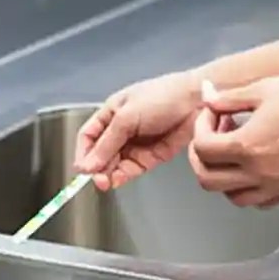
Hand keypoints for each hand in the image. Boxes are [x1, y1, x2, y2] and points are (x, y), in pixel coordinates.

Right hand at [74, 71, 202, 189]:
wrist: (197, 102)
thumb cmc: (161, 98)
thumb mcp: (127, 117)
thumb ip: (107, 143)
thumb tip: (87, 166)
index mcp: (110, 114)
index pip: (88, 137)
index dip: (83, 153)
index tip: (81, 170)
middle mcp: (120, 131)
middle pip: (100, 154)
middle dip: (96, 168)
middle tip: (97, 179)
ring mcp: (135, 145)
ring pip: (114, 165)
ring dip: (108, 175)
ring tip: (106, 181)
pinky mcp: (149, 157)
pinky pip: (130, 170)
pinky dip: (122, 177)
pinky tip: (117, 180)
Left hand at [189, 71, 278, 207]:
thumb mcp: (264, 89)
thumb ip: (229, 98)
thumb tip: (207, 97)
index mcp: (247, 147)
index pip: (203, 148)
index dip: (201, 128)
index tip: (213, 113)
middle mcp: (258, 174)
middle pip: (208, 180)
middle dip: (202, 158)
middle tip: (213, 137)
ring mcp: (276, 187)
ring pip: (232, 197)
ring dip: (224, 177)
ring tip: (234, 152)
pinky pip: (259, 201)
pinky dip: (248, 189)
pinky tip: (255, 166)